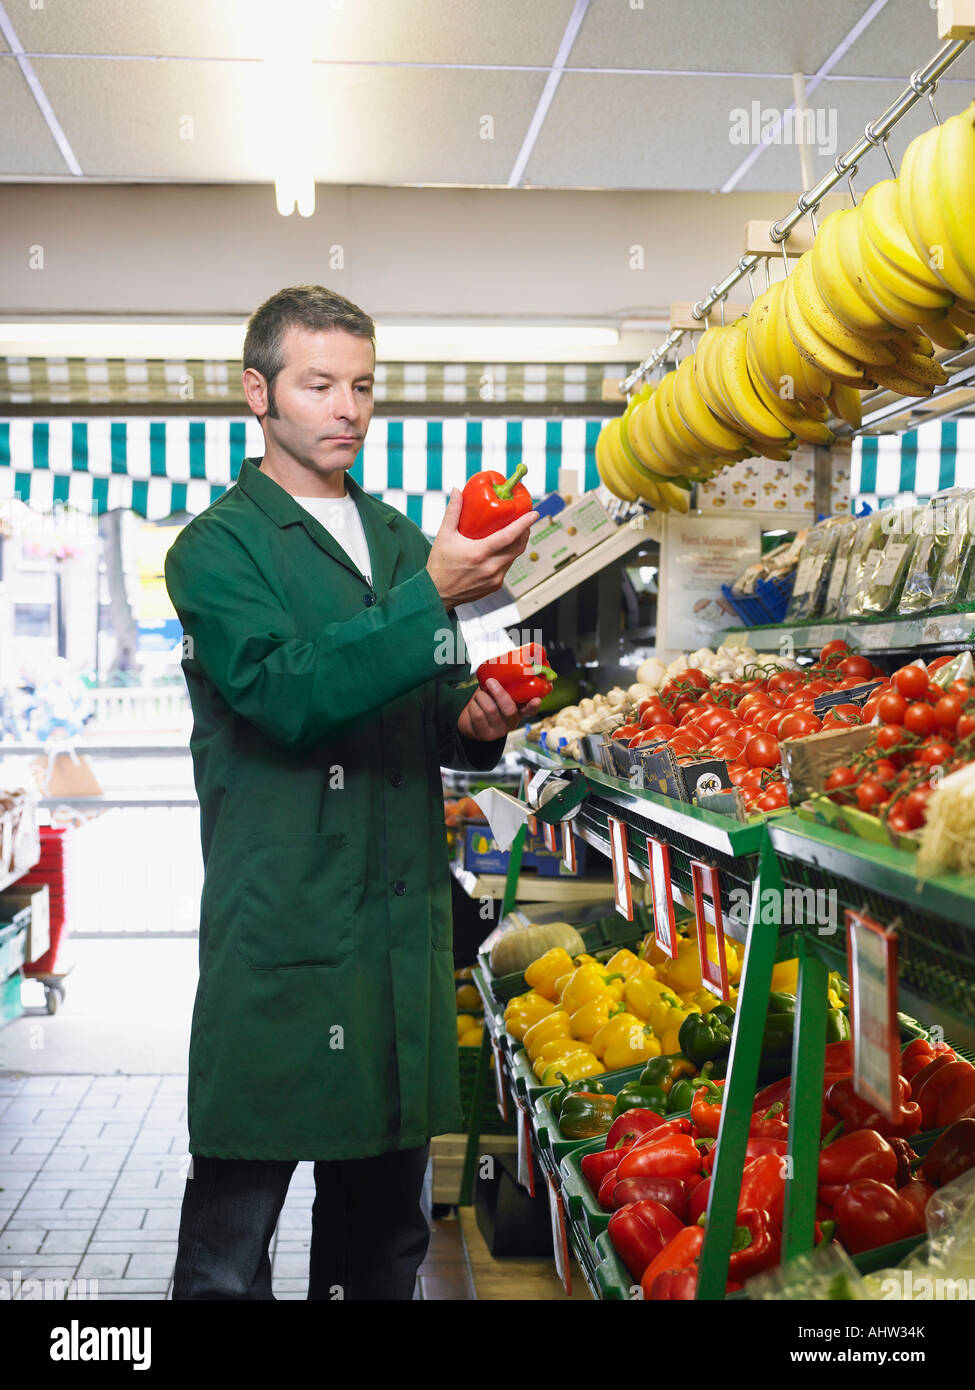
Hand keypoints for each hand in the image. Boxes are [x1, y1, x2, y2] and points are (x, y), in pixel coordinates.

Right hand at [427, 489, 538, 610]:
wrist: (437, 592)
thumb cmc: (439, 565)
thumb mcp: (444, 535)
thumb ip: (453, 511)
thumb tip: (457, 491)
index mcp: (479, 553)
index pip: (509, 536)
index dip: (524, 524)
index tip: (533, 514)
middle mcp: (490, 567)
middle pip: (518, 546)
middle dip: (525, 532)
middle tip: (526, 520)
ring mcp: (495, 578)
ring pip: (514, 557)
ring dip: (518, 544)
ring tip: (517, 531)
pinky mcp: (495, 585)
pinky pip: (507, 567)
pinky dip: (508, 556)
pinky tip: (504, 548)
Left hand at [457, 678, 541, 741]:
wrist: (471, 720)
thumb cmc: (488, 701)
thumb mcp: (499, 692)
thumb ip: (505, 683)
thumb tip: (509, 661)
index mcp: (519, 711)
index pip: (530, 710)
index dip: (534, 706)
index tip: (536, 700)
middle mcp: (511, 722)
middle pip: (509, 710)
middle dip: (499, 693)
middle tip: (490, 681)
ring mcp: (498, 730)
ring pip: (490, 709)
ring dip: (481, 696)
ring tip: (480, 693)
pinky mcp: (484, 734)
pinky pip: (478, 715)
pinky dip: (473, 704)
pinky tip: (475, 704)